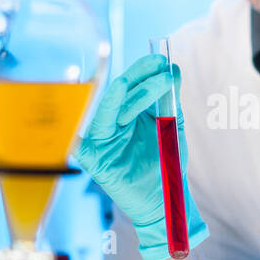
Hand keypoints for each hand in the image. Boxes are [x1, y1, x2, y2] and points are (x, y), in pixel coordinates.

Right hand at [74, 53, 207, 259]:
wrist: (168, 200)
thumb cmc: (168, 166)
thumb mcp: (173, 127)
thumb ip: (171, 99)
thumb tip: (174, 68)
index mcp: (128, 114)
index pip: (131, 85)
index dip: (144, 70)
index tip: (163, 60)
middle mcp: (111, 123)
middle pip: (119, 92)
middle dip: (140, 76)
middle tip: (160, 66)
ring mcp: (100, 139)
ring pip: (108, 108)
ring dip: (131, 92)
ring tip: (153, 80)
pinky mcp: (91, 156)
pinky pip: (85, 134)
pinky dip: (95, 115)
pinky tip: (112, 96)